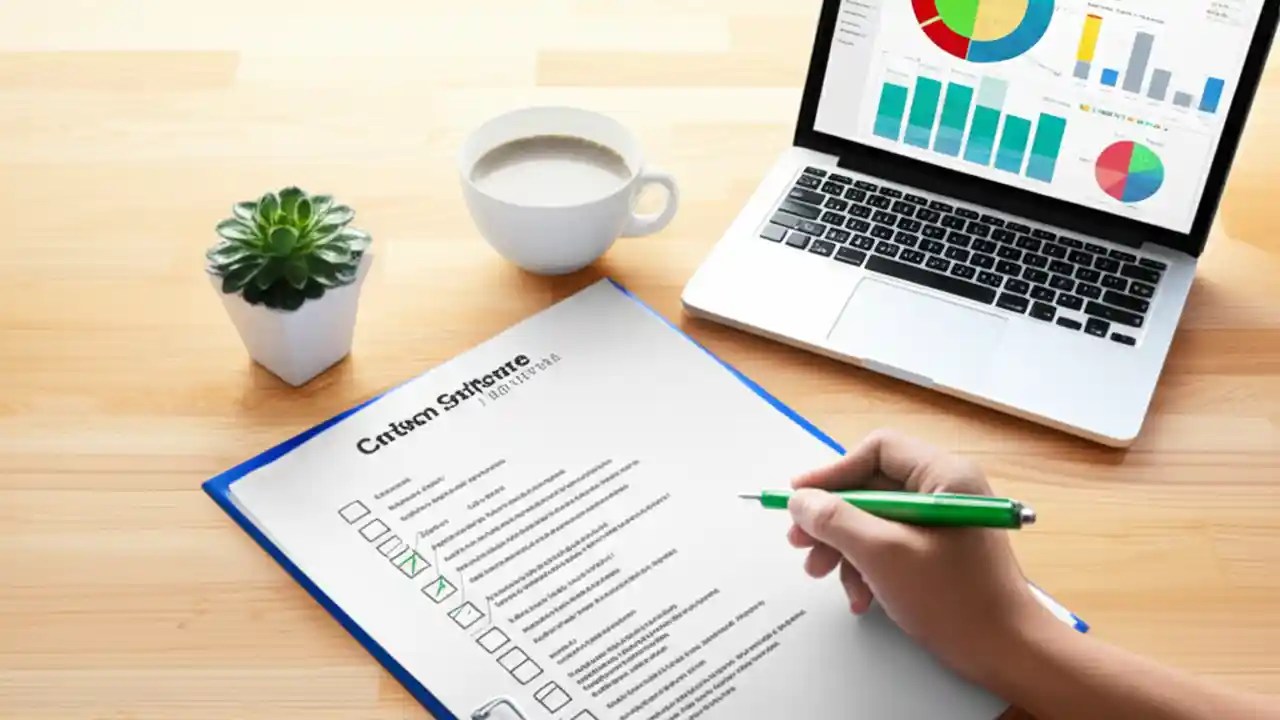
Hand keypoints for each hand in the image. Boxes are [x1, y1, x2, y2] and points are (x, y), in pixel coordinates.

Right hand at [786, 430, 1057, 684]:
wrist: (1008, 653)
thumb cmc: (955, 600)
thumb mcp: (884, 555)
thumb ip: (836, 521)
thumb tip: (801, 500)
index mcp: (945, 476)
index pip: (877, 451)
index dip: (833, 472)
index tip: (799, 498)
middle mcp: (946, 490)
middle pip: (872, 487)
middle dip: (833, 519)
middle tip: (800, 545)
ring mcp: (944, 522)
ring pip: (876, 519)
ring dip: (845, 548)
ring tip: (823, 576)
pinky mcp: (940, 551)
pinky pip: (892, 544)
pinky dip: (868, 566)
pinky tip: (860, 596)